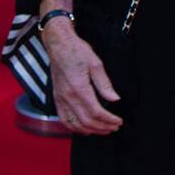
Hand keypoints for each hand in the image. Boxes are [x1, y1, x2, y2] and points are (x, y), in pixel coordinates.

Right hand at [45, 19, 123, 134]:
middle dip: (102, 127)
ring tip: (103, 130)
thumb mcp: (96, 64)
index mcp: (79, 88)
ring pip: (74, 123)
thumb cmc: (77, 51)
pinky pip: (63, 119)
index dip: (109, 120)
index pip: (96, 112)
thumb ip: (105, 84)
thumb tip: (115, 99)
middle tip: (114, 127)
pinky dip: (74, 127)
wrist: (59, 44)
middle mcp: (67, 96)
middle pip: (86, 121)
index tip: (118, 121)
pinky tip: (84, 128)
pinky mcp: (57, 98)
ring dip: (90, 130)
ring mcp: (60, 98)